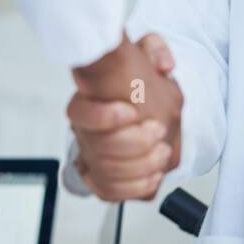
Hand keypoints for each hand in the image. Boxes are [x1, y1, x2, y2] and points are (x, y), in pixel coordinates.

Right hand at [68, 33, 181, 201]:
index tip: (131, 110)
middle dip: (134, 143)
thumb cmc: (140, 86)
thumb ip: (153, 50)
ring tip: (162, 151)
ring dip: (140, 165)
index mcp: (89, 102)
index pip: (79, 112)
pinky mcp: (106, 180)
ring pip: (107, 173)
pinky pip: (111, 193)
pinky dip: (134, 186)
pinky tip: (153, 173)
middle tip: (158, 131)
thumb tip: (163, 62)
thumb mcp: (147, 57)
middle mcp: (87, 133)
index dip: (103, 116)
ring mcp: (94, 157)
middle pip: (97, 148)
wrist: (146, 112)